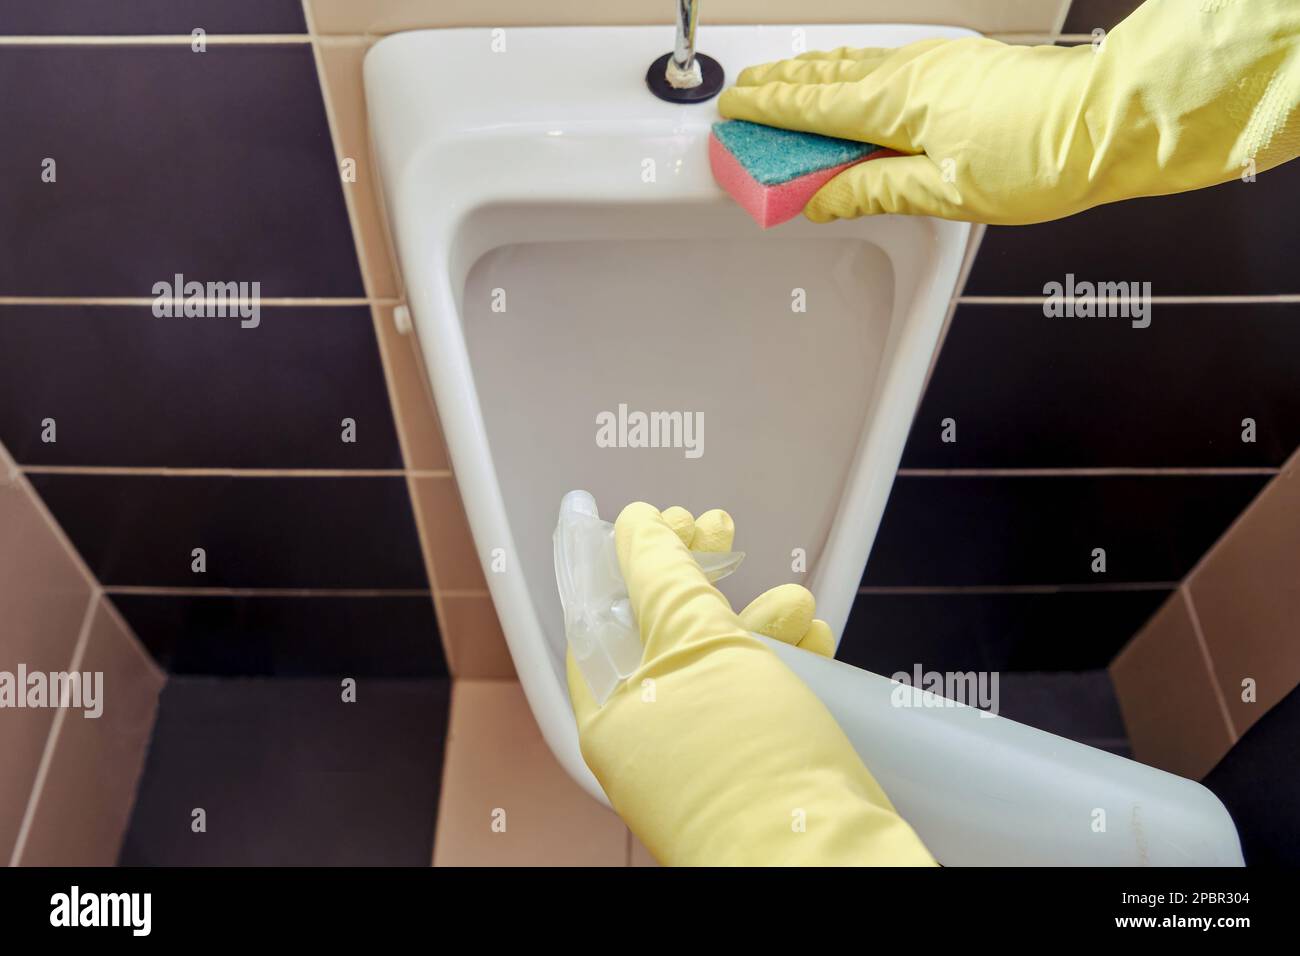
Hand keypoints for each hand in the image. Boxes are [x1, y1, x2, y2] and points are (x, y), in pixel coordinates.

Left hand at [567, 502, 933, 865]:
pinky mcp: (760, 760)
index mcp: (611, 713)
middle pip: (666, 630)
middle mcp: (652, 734)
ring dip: (760, 614)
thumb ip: (662, 579)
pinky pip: (764, 691)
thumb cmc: (746, 768)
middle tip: (722, 530)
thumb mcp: (697, 646)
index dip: (631, 560)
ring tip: (798, 602)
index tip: (666, 520)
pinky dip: (789, 656)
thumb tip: (635, 525)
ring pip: (724, 658)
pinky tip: (816, 638)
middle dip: (701, 574)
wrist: (827, 862)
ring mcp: (707, 750)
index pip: (601, 617)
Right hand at [719, 1, 1299, 223]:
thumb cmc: (1044, 155)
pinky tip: (856, 85)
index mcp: (897, 104)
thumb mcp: (947, 192)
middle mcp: (912, 72)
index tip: (734, 112)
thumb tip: (823, 199)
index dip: (768, 111)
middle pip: (827, 79)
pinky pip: (887, 67)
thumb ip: (876, 191)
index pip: (812, 108)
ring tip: (786, 88)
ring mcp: (938, 64)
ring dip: (814, 78)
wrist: (1114, 119)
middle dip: (781, 88)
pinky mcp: (962, 67)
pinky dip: (854, 77)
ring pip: (857, 67)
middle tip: (744, 97)